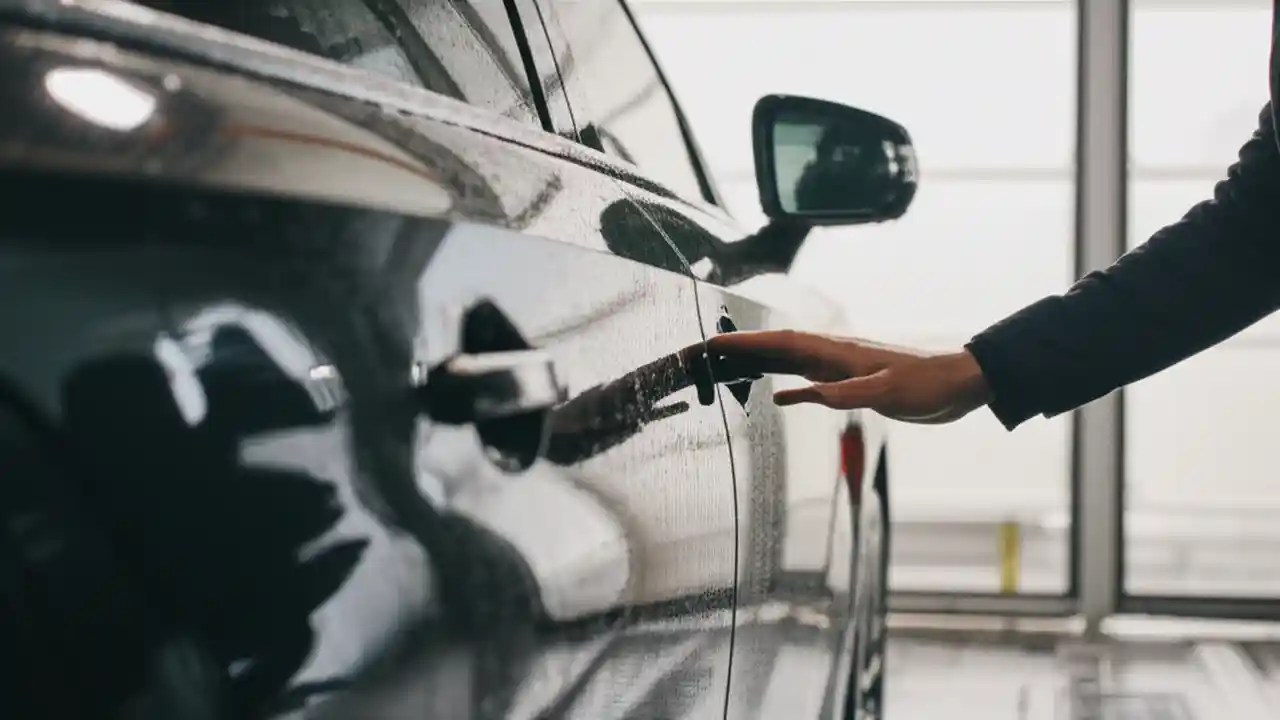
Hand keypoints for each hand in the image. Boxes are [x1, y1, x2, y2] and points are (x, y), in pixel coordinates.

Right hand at [704, 331, 991, 423]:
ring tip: (724, 367)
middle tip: (702, 353)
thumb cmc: (930, 385)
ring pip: (788, 361)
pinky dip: (785, 384)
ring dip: (756, 362)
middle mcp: (833, 356)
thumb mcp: (890, 392)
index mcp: (838, 352)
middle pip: (776, 348)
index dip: (746, 343)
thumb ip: (848, 394)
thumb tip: (804, 395)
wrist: (959, 385)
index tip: (713, 342)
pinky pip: (807, 379)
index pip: (782, 343)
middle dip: (739, 348)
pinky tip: (774, 395)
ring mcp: (840, 368)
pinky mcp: (850, 383)